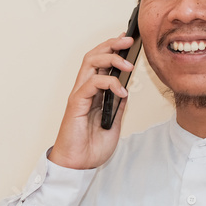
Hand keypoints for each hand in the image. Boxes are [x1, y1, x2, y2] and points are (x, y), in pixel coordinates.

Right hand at [47, 35, 134, 169]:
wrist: (79, 165)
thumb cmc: (91, 147)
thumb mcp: (114, 122)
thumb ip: (117, 105)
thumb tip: (126, 89)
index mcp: (92, 93)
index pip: (100, 62)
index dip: (112, 48)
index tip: (128, 41)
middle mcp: (83, 90)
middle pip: (93, 55)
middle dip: (111, 44)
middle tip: (129, 41)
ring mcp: (79, 95)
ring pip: (90, 63)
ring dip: (111, 58)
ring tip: (128, 65)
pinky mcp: (77, 103)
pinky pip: (92, 83)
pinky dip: (109, 83)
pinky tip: (121, 91)